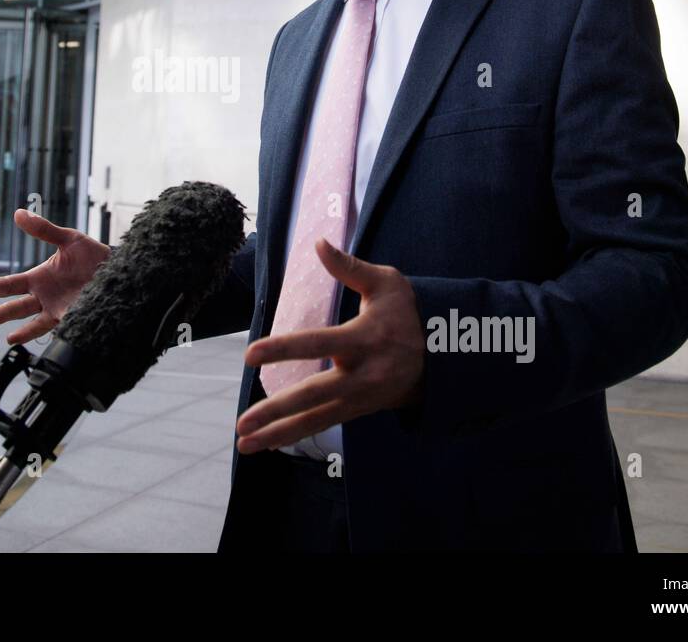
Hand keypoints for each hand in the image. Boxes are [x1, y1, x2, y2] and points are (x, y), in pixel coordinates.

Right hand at [0, 208, 111, 343]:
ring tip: (8, 339)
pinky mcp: (74, 317)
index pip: (7, 286)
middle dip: (0, 314)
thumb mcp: (68, 239)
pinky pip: (59, 328)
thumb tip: (19, 213)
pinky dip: (49, 334)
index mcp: (39, 278)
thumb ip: (44, 229)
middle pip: (17, 307)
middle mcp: (45, 297)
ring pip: (34, 322)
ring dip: (21, 330)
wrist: (121, 271)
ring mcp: (58, 310)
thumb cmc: (94, 255)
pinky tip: (42, 339)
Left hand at [235, 238, 424, 453]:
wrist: (445, 356)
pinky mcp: (359, 410)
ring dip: (278, 433)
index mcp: (364, 339)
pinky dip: (295, 434)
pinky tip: (268, 442)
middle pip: (313, 395)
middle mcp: (362, 374)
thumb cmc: (407, 313)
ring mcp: (361, 398)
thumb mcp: (387, 283)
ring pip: (316, 419)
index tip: (251, 354)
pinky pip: (323, 424)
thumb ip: (349, 267)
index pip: (317, 343)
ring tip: (244, 443)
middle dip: (276, 411)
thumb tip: (318, 243)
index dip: (283, 349)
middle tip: (242, 422)